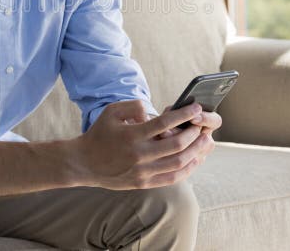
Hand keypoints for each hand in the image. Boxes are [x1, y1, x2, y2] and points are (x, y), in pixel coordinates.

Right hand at [72, 100, 220, 189]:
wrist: (84, 163)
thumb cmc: (100, 133)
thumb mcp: (111, 111)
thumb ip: (135, 106)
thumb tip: (155, 112)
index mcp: (131, 135)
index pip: (165, 123)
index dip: (184, 114)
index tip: (196, 107)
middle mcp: (139, 155)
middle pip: (177, 145)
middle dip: (194, 134)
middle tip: (202, 125)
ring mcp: (142, 172)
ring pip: (178, 163)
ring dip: (196, 151)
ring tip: (205, 141)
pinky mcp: (143, 183)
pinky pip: (172, 178)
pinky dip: (187, 169)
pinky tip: (195, 159)